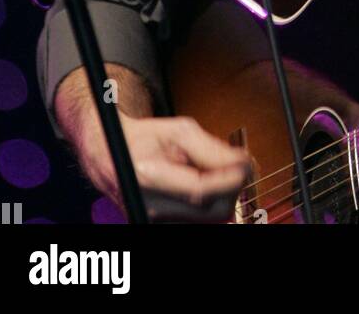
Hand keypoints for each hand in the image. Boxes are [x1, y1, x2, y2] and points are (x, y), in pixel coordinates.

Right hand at [83, 113, 254, 222]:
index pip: (199, 190)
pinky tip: (203, 182)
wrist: (111, 155)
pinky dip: (210, 202)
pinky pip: (199, 220)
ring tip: (215, 169)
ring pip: (209, 218)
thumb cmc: (145, 138)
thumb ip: (211, 148)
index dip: (228, 178)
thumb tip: (242, 161)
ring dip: (222, 194)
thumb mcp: (178, 131)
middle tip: (239, 164)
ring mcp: (154, 221)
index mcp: (147, 177)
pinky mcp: (160, 227)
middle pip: (209, 211)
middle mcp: (149, 207)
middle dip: (232, 187)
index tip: (247, 163)